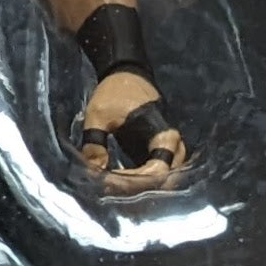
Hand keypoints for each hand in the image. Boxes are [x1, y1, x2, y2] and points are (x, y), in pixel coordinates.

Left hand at [78, 70, 186, 196]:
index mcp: (162, 132)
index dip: (136, 181)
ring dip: (143, 187)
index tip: (110, 181)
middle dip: (141, 189)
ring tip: (117, 190)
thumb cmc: (114, 91)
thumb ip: (95, 143)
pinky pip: (156, 170)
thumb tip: (94, 172)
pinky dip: (141, 180)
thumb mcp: (98, 115)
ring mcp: (165, 146)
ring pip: (165, 176)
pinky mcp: (156, 148)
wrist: (126, 73)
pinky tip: (120, 184)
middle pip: (167, 177)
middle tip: (113, 192)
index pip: (158, 168)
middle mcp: (170, 143)